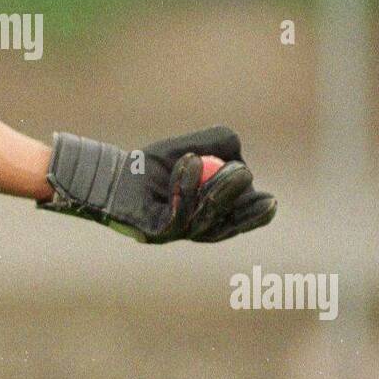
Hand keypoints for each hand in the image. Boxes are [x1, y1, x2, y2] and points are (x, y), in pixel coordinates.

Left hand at [37, 126, 276, 243]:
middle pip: (227, 221)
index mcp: (209, 214)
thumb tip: (239, 155)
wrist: (108, 174)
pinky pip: (179, 214)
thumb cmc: (149, 164)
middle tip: (241, 172)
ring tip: (202, 159)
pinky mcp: (156, 234)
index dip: (257, 214)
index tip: (270, 200)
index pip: (242, 220)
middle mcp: (194, 230)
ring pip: (205, 218)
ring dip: (210, 186)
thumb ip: (220, 143)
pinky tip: (186, 161)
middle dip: (235, 194)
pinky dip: (185, 183)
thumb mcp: (192, 147)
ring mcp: (176, 235)